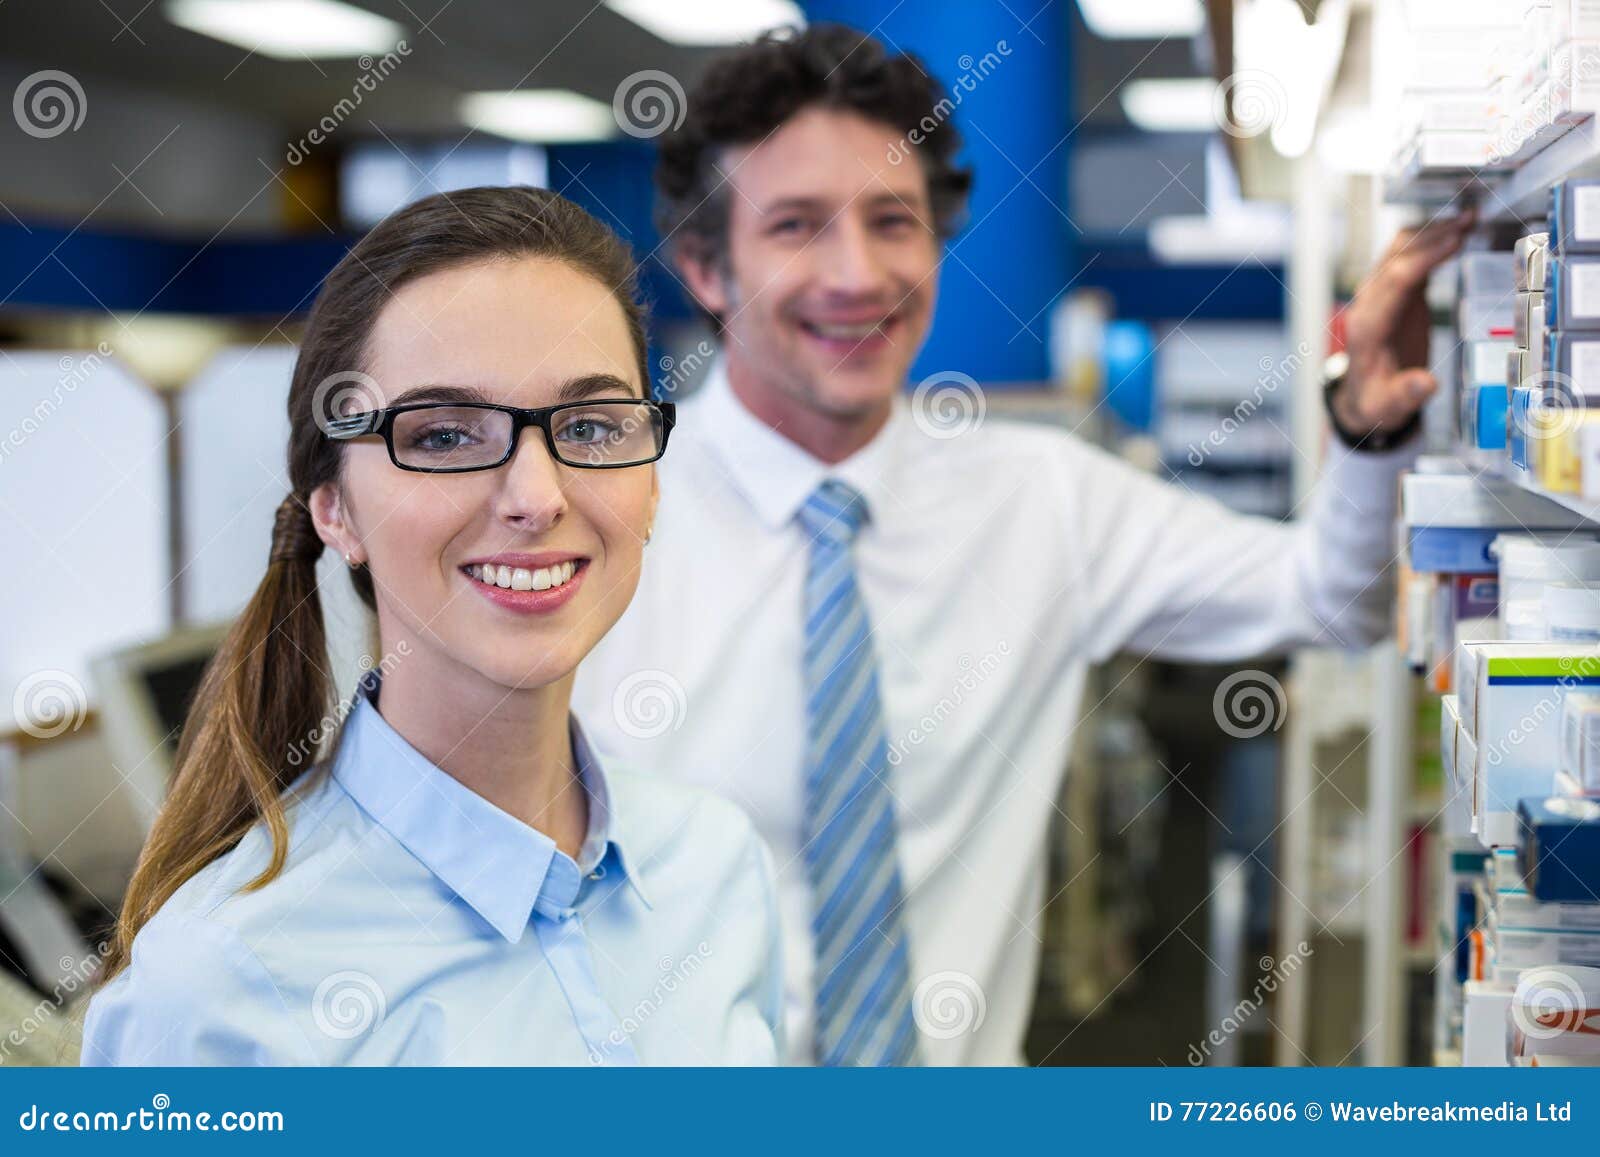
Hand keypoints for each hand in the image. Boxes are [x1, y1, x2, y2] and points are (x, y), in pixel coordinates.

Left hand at [1335, 211, 1475, 435]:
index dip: (1424, 259)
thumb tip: (1425, 385)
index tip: (1454, 242)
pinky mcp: (1392, 293)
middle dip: (1432, 236)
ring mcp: (1378, 296)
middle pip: (1397, 259)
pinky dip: (1430, 242)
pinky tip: (1457, 232)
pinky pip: (1408, 258)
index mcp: (1366, 329)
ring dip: (1431, 232)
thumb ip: (1404, 395)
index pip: (1394, 283)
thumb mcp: (1387, 408)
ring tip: (1468, 218)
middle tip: (1469, 220)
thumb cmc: (1375, 401)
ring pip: (1400, 252)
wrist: (1362, 397)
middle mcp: (1367, 305)